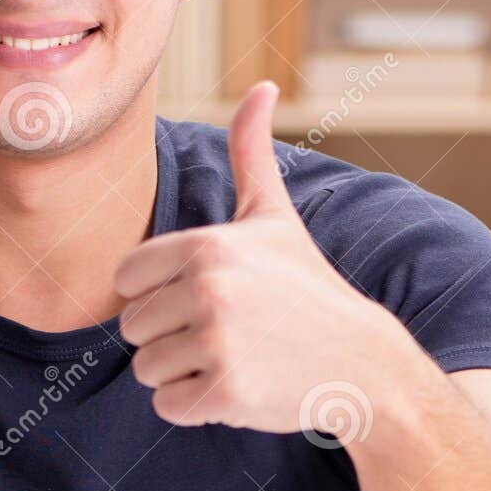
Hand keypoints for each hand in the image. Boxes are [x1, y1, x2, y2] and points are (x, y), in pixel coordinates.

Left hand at [114, 81, 406, 432]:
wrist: (364, 365)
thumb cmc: (308, 290)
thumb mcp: (275, 218)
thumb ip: (251, 153)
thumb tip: (261, 84)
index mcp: (206, 245)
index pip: (127, 280)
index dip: (158, 293)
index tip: (205, 296)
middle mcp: (207, 289)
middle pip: (131, 328)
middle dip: (169, 337)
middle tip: (228, 333)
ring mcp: (216, 342)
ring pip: (146, 369)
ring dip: (181, 373)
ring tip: (236, 358)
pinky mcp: (225, 392)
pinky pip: (168, 406)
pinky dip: (196, 407)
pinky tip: (242, 387)